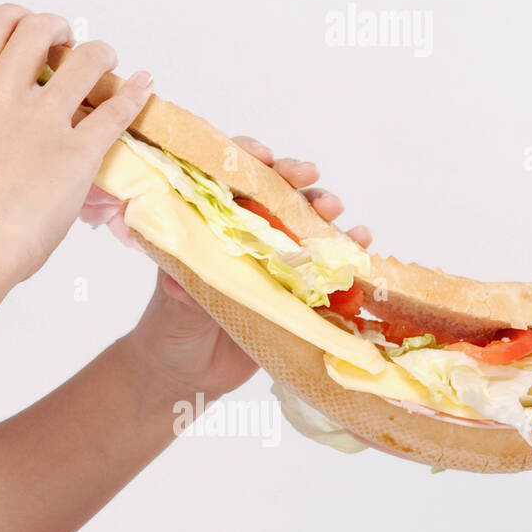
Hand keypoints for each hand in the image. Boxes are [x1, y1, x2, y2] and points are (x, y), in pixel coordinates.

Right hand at [0, 5, 154, 285]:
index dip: (17, 17)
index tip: (30, 28)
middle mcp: (3, 95)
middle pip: (39, 29)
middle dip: (59, 30)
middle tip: (68, 45)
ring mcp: (42, 122)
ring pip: (86, 59)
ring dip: (101, 53)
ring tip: (106, 61)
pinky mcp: (77, 153)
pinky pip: (115, 110)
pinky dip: (134, 95)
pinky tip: (143, 87)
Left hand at [126, 135, 372, 399]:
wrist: (187, 375)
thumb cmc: (169, 328)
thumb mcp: (172, 308)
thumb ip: (179, 294)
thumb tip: (179, 283)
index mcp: (206, 226)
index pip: (224, 178)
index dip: (243, 160)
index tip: (262, 156)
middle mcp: (242, 235)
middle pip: (270, 195)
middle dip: (291, 180)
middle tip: (307, 175)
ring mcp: (271, 261)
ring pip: (302, 226)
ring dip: (323, 214)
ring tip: (336, 211)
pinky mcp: (295, 292)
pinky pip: (326, 270)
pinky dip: (346, 257)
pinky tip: (362, 248)